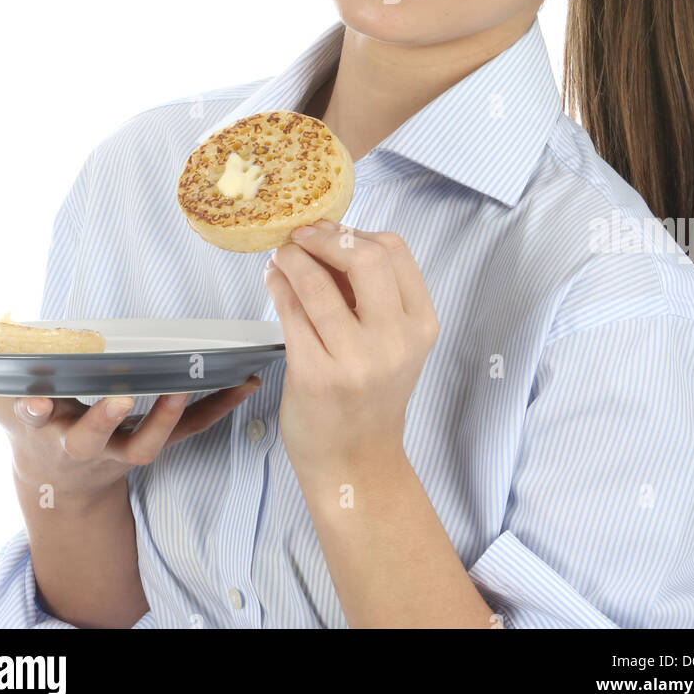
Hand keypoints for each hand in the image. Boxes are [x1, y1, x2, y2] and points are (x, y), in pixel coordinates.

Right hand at [0, 364, 261, 507]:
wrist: (65, 482)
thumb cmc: (32, 429)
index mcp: (45, 429)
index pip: (33, 420)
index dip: (31, 410)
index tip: (30, 397)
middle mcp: (85, 444)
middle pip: (93, 437)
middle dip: (104, 420)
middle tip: (121, 397)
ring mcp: (123, 450)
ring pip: (147, 443)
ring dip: (168, 418)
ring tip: (185, 387)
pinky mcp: (156, 444)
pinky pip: (190, 431)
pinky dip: (219, 410)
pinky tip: (246, 383)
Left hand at [263, 219, 438, 483]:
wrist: (355, 462)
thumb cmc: (369, 396)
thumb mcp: (391, 342)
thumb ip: (369, 293)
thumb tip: (326, 236)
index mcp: (419, 325)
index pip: (394, 251)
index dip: (355, 231)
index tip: (329, 231)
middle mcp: (394, 341)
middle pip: (364, 257)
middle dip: (325, 237)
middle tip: (302, 235)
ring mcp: (355, 360)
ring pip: (317, 283)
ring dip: (292, 258)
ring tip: (282, 255)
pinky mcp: (315, 375)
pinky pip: (291, 313)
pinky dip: (278, 286)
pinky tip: (274, 279)